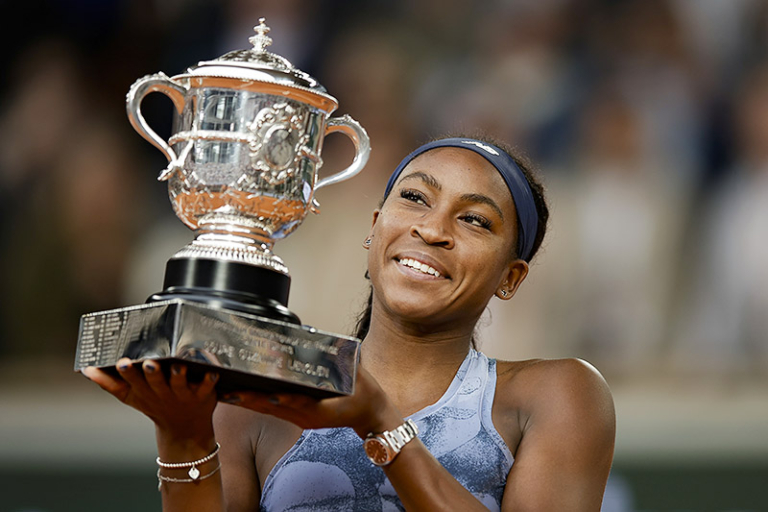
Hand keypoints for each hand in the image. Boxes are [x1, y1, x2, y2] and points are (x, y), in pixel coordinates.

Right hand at [82, 358, 218, 439]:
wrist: (184, 429)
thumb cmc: (155, 405)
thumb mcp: (131, 397)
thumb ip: (109, 383)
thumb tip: (86, 369)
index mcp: (145, 391)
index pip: (133, 381)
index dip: (127, 372)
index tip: (121, 362)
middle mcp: (163, 393)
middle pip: (156, 382)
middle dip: (151, 373)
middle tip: (149, 362)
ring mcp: (183, 395)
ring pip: (180, 385)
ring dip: (179, 376)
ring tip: (178, 366)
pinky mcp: (203, 395)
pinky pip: (207, 388)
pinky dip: (209, 381)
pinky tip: (212, 372)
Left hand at [219, 365, 401, 437]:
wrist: (371, 417)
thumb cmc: (365, 394)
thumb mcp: (358, 374)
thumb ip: (341, 357)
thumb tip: (321, 336)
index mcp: (322, 410)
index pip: (299, 403)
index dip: (285, 398)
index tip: (271, 394)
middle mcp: (307, 417)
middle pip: (275, 408)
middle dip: (251, 400)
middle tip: (229, 391)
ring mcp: (302, 420)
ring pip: (270, 411)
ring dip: (248, 402)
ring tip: (227, 393)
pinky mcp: (299, 419)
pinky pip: (274, 411)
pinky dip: (258, 403)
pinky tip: (243, 396)